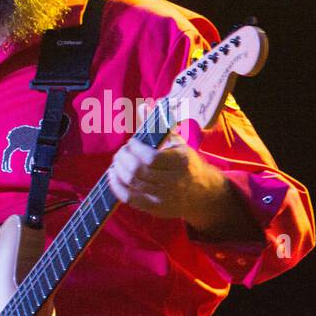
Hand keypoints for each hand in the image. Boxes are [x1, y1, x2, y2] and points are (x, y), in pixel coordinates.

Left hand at [108, 132, 223, 221]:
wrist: (201, 194)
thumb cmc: (186, 163)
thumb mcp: (177, 143)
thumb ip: (158, 125)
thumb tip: (143, 106)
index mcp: (181, 163)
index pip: (151, 158)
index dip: (135, 149)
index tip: (132, 142)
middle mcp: (174, 182)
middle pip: (138, 171)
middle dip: (123, 158)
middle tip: (122, 152)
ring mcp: (164, 198)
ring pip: (132, 184)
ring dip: (118, 170)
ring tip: (117, 162)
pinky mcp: (155, 208)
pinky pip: (129, 198)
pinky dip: (116, 186)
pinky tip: (113, 175)